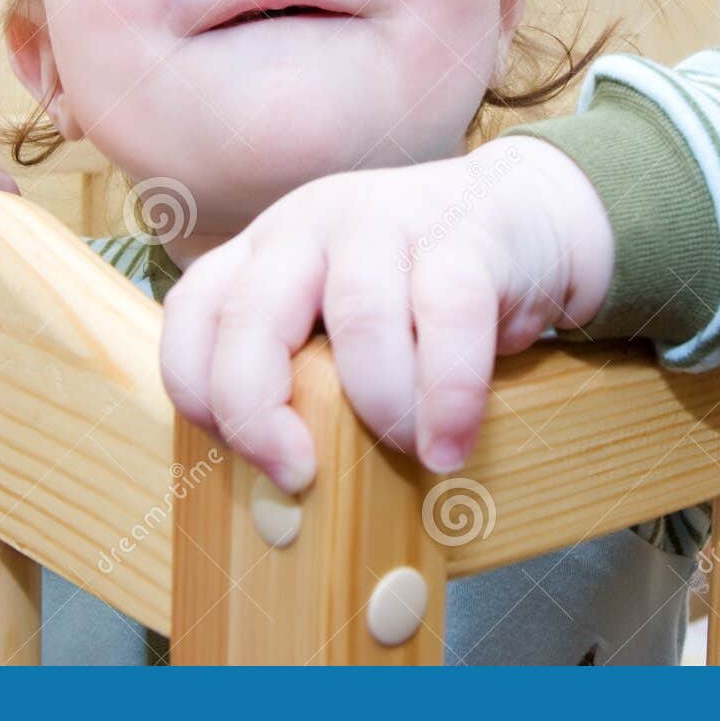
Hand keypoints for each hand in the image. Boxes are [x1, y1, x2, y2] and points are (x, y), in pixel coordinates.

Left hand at [159, 136, 612, 493]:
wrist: (528, 219)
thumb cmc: (418, 297)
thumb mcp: (339, 326)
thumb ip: (302, 377)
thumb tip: (278, 502)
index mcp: (264, 252)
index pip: (191, 313)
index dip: (198, 392)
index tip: (240, 456)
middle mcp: (308, 225)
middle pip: (249, 318)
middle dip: (260, 411)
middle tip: (299, 475)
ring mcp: (385, 218)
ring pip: (359, 317)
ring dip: (380, 406)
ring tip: (410, 455)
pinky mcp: (463, 233)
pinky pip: (450, 314)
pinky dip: (448, 393)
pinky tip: (452, 441)